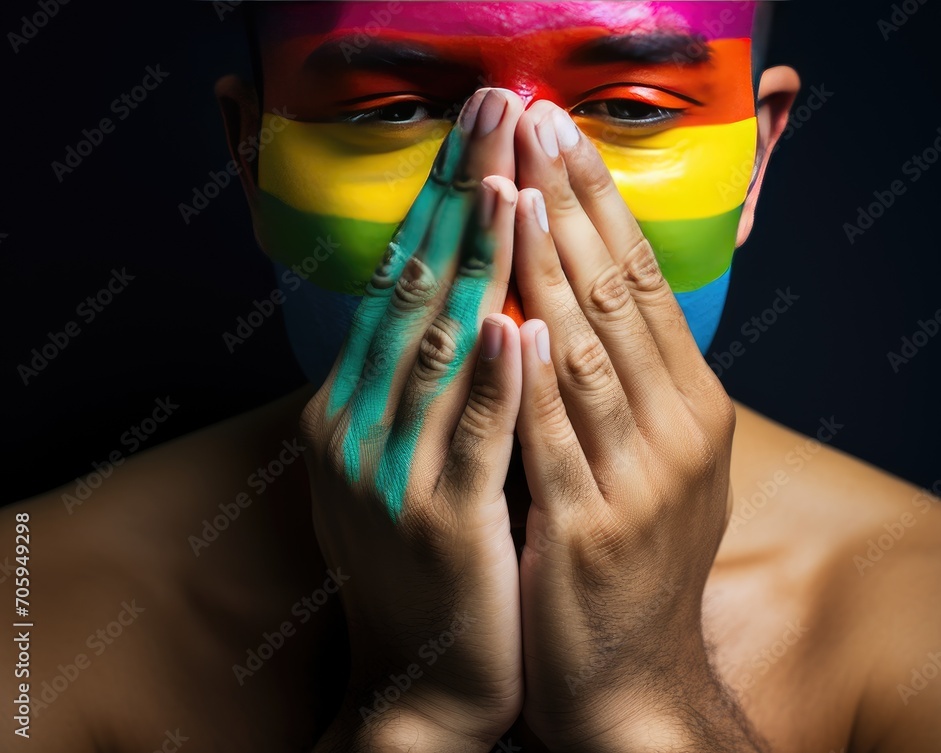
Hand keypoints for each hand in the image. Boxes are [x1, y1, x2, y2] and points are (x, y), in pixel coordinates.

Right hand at [301, 89, 525, 751]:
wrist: (421, 679)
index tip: (477, 132)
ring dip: (476, 266)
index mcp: (350, 404)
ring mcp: (390, 473)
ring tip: (506, 189)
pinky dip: (492, 378)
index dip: (438, 200)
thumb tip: (473, 298)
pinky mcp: (438, 522)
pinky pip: (470, 438)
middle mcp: (356, 425)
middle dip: (457, 197)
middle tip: (492, 114)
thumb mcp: (406, 457)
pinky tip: (515, 322)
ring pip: (437, 351)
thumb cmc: (429, 560)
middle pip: (412, 291)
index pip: (399, 280)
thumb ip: (425, 383)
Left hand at [511, 101, 754, 750]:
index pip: (646, 283)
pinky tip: (514, 323)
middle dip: (572, 207)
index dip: (601, 204)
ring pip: (590, 353)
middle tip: (535, 129)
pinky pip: (559, 439)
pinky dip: (535, 379)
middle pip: (622, 298)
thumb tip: (568, 297)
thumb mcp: (648, 461)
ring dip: (549, 271)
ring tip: (513, 196)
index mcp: (695, 407)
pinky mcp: (593, 530)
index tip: (562, 136)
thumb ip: (624, 384)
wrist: (630, 675)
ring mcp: (643, 481)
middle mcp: (682, 432)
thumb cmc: (626, 559)